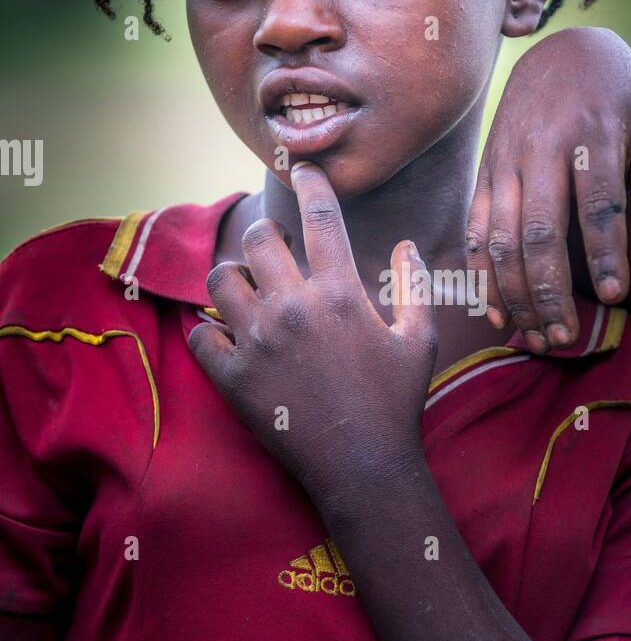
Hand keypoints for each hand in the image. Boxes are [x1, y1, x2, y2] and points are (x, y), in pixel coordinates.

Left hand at [188, 163, 436, 503]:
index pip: (321, 218)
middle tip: (276, 246)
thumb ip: (415, 286)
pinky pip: (202, 334)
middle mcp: (294, 309)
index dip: (312, 185)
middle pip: (260, 238)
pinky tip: (228, 334)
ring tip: (249, 290)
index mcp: (340, 294)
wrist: (363, 468)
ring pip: (222, 280)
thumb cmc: (396, 403)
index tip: (305, 172)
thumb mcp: (419, 340)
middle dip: (267, 233)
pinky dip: (211, 329)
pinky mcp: (233, 378)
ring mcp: (258, 343)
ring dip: (235, 278)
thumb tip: (407, 244)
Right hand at [466, 27, 630, 347]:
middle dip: (550, 291)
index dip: (604, 253)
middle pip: (541, 231)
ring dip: (516, 295)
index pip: (598, 204)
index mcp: (591, 135)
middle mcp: (541, 150)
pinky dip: (483, 276)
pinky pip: (476, 231)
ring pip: (502, 238)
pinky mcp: (485, 172)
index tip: (614, 297)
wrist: (559, 50)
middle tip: (565, 339)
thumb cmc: (616, 96)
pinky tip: (499, 314)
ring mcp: (505, 162)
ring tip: (538, 337)